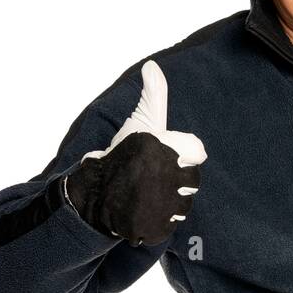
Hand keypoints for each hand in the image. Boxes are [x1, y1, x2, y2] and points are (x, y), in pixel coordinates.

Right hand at [65, 60, 206, 245]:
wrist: (95, 191)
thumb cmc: (122, 152)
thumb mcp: (141, 120)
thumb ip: (154, 94)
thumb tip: (152, 66)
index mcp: (166, 146)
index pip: (198, 151)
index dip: (181, 152)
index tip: (160, 153)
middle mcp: (165, 175)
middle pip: (194, 179)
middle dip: (176, 177)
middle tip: (152, 174)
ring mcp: (162, 204)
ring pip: (186, 202)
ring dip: (171, 199)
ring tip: (149, 191)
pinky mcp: (157, 227)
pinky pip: (174, 223)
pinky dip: (163, 219)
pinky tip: (147, 208)